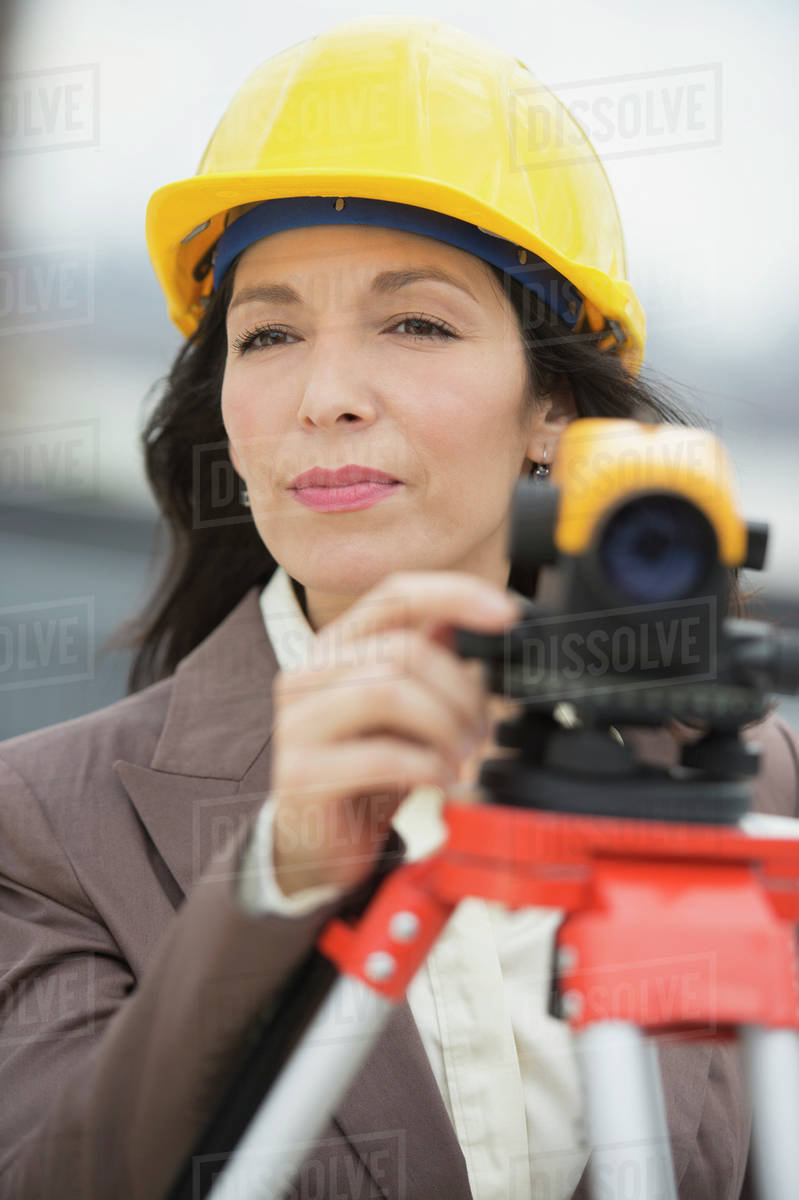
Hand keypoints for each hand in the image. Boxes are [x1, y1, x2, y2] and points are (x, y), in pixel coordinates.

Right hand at [269, 570, 520, 895]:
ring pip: (390, 692)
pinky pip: (382, 755)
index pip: (394, 595)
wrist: (316, 843)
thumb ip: (429, 660)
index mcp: (334, 649)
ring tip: (461, 755)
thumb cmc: (364, 771)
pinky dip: (428, 768)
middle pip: (402, 649)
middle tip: (481, 731)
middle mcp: (307, 675)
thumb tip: (480, 617)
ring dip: (445, 726)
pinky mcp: (302, 773)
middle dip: (461, 690)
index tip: (508, 614)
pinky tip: (440, 783)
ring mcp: (298, 723)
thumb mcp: (402, 709)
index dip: (455, 594)